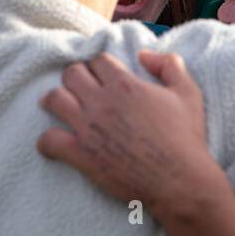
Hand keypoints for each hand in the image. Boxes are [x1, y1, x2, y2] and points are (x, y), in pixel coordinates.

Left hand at [37, 50, 223, 218]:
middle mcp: (102, 102)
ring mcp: (88, 128)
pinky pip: (48, 140)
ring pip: (53, 100)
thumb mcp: (188, 93)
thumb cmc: (186, 138)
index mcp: (125, 84)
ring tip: (60, 108)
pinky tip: (53, 144)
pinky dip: (46, 141)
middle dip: (76, 78)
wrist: (179, 181)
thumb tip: (143, 54)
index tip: (102, 76)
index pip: (96, 60)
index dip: (99, 66)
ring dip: (55, 101)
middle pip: (71, 74)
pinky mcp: (81, 155)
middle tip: (81, 90)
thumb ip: (169, 64)